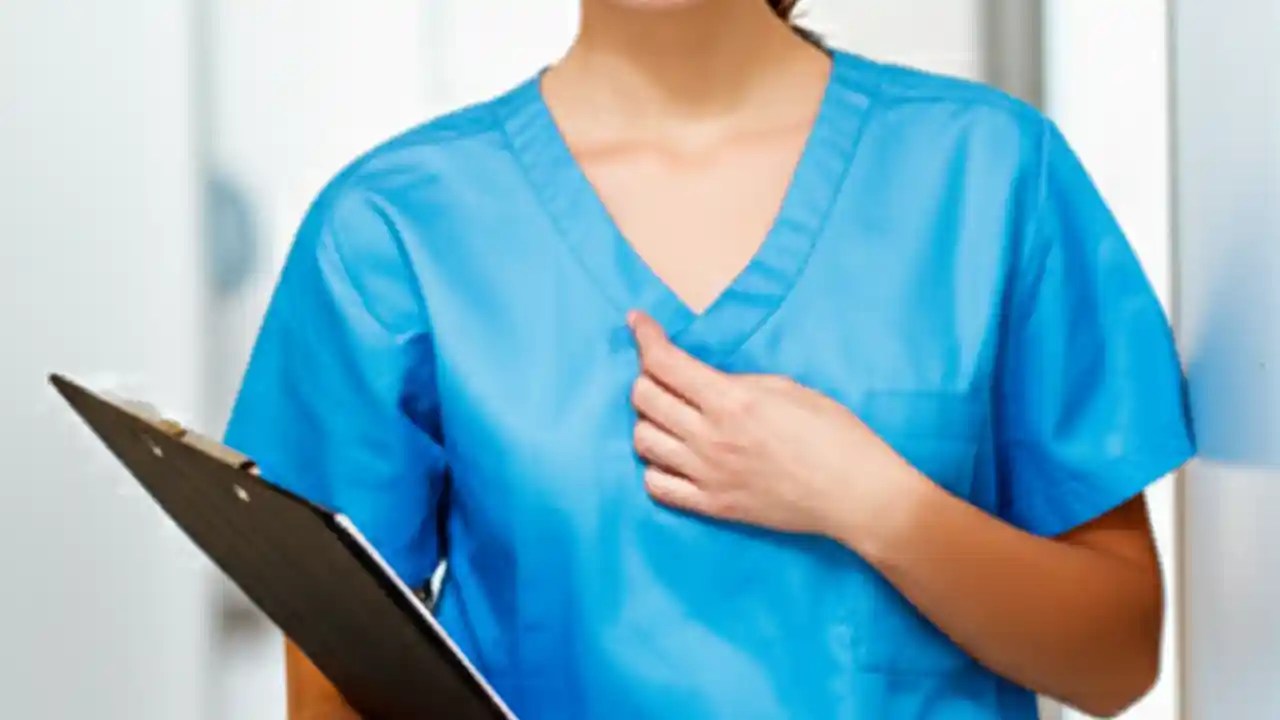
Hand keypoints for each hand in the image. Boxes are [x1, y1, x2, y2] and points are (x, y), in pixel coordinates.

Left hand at [627, 311, 926, 545]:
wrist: (855, 493)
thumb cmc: (834, 434)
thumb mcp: (787, 389)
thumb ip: (737, 383)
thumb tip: (703, 381)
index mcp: (731, 401)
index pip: (664, 362)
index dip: (644, 336)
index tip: (638, 322)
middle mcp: (710, 438)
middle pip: (644, 398)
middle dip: (646, 375)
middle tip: (661, 372)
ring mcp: (707, 475)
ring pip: (642, 440)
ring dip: (648, 420)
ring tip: (668, 415)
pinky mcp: (712, 506)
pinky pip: (657, 486)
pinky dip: (655, 466)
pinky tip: (670, 456)